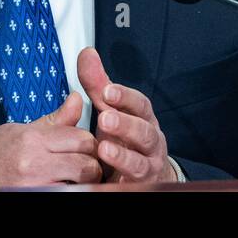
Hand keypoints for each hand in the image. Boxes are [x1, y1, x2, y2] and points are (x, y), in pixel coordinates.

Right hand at [0, 91, 100, 187]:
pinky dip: (71, 190)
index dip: (89, 143)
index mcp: (32, 140)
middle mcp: (34, 163)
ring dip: (85, 183)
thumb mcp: (20, 131)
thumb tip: (77, 98)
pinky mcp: (36, 198)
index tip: (85, 147)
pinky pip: (66, 194)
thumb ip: (54, 120)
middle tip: (87, 166)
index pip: (81, 138)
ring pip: (81, 184)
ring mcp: (35, 186)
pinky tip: (65, 186)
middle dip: (92, 165)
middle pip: (87, 163)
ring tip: (78, 179)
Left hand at [77, 47, 175, 182]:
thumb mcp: (112, 108)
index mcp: (143, 118)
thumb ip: (98, 84)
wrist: (146, 172)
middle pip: (144, 132)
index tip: (107, 90)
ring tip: (104, 148)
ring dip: (123, 155)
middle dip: (125, 124)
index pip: (140, 104)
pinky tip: (109, 176)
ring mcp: (147, 165)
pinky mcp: (141, 184)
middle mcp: (150, 141)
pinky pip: (134, 182)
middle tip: (104, 118)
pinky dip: (122, 178)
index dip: (125, 97)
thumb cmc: (126, 136)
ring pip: (141, 161)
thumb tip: (87, 54)